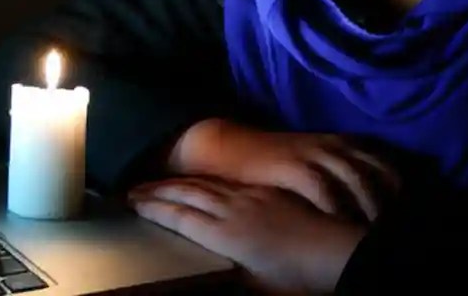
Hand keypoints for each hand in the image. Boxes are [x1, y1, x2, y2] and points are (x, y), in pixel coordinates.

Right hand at [129, 176, 366, 293]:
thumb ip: (228, 279)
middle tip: (133, 188)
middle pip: (186, 194)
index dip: (152, 209)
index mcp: (224, 234)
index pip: (178, 217)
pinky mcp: (269, 194)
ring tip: (159, 183)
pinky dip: (208, 182)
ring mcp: (251, 197)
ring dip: (179, 183)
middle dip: (157, 191)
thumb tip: (205, 281)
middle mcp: (232, 209)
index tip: (130, 202)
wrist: (337, 252)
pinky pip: (229, 184)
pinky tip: (205, 184)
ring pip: (207, 186)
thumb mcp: (256, 286)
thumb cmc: (296, 278)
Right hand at [168, 119, 399, 220]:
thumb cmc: (275, 163)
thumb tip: (368, 201)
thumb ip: (338, 172)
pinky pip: (321, 188)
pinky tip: (339, 224)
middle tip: (394, 227)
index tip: (407, 211)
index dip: (397, 188)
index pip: (383, 165)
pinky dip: (334, 206)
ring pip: (353, 179)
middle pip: (375, 172)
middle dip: (389, 200)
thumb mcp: (312, 160)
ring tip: (373, 231)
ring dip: (366, 206)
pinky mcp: (292, 165)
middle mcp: (332, 146)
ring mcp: (313, 153)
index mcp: (341, 144)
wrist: (233, 148)